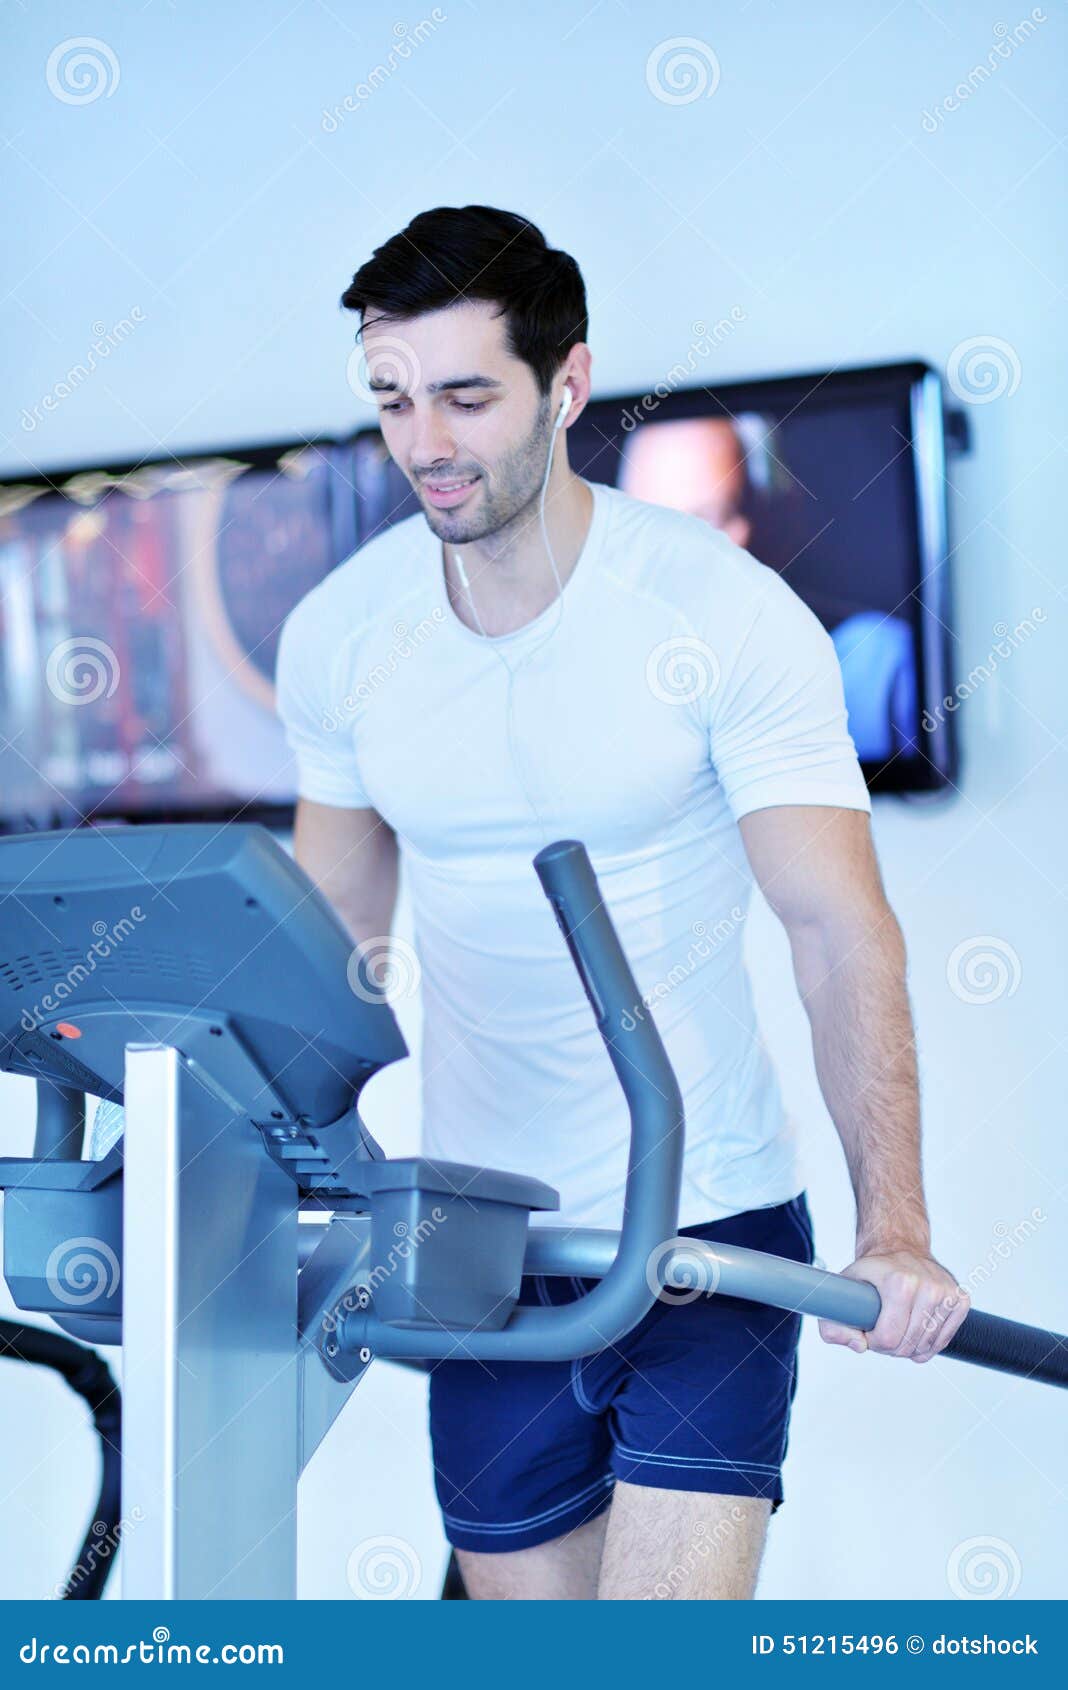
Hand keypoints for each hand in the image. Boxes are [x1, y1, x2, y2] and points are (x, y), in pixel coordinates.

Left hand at [818, 1248, 970, 1362]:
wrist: (899, 1246)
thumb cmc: (873, 1271)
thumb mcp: (844, 1289)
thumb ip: (834, 1324)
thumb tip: (858, 1346)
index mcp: (901, 1282)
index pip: (888, 1338)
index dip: (874, 1342)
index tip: (868, 1331)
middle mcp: (929, 1286)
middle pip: (908, 1345)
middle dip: (890, 1346)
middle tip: (881, 1330)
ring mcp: (947, 1293)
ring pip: (927, 1346)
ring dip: (909, 1346)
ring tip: (898, 1327)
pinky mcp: (960, 1300)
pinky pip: (943, 1341)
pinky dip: (928, 1344)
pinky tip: (915, 1331)